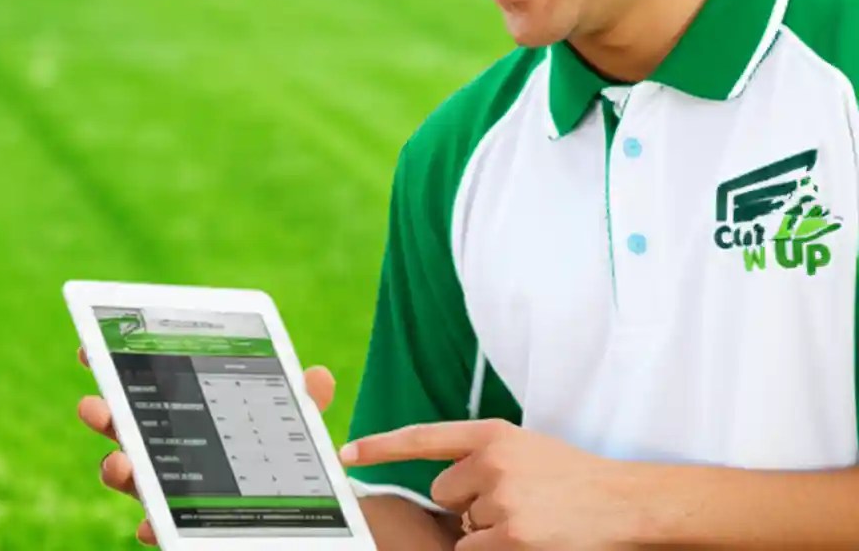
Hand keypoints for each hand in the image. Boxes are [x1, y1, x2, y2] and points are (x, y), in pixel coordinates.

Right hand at [77, 346, 336, 545]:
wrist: (295, 519)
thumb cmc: (280, 461)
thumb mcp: (293, 427)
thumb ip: (303, 402)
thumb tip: (317, 375)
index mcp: (185, 417)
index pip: (143, 389)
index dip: (113, 370)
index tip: (89, 350)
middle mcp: (169, 454)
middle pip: (126, 433)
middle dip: (106, 418)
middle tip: (93, 405)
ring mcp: (171, 492)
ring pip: (134, 480)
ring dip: (117, 470)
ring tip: (118, 464)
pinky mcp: (182, 527)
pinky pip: (160, 529)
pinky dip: (153, 527)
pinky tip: (150, 526)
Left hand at [341, 419, 638, 549]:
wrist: (624, 502)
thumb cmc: (572, 479)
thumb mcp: (525, 449)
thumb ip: (483, 457)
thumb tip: (445, 486)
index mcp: (494, 433)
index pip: (425, 437)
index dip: (382, 445)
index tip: (348, 453)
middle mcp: (493, 460)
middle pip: (443, 492)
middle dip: (469, 505)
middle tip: (517, 503)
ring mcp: (503, 497)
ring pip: (462, 526)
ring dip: (488, 531)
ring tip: (530, 519)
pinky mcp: (513, 533)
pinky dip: (494, 550)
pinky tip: (528, 538)